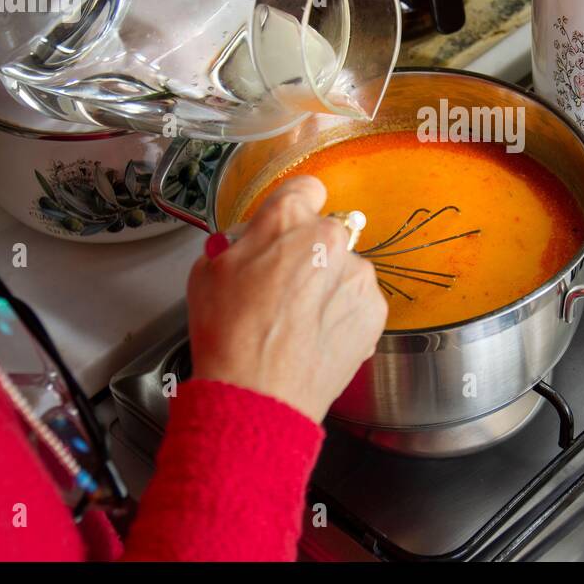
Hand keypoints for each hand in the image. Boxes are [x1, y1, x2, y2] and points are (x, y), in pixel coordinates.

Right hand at [185, 176, 387, 422]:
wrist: (259, 396)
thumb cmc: (230, 336)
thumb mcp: (208, 271)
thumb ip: (240, 241)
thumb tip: (251, 241)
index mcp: (289, 219)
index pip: (306, 187)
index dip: (292, 208)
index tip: (286, 227)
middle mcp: (333, 239)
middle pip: (326, 232)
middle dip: (308, 252)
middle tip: (281, 287)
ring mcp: (359, 276)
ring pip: (344, 268)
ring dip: (328, 285)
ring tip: (297, 322)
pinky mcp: (375, 310)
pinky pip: (358, 300)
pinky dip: (342, 314)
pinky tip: (314, 336)